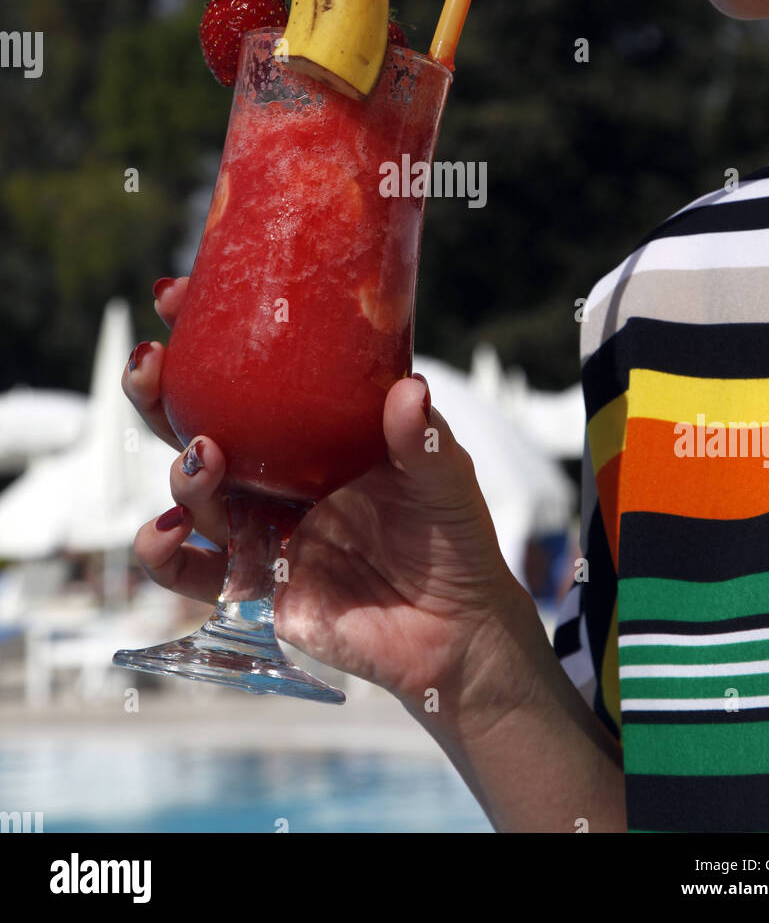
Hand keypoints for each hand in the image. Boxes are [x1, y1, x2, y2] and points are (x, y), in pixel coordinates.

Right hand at [123, 278, 533, 710]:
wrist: (456, 631)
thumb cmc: (453, 539)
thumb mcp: (445, 478)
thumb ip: (423, 440)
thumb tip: (409, 390)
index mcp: (313, 434)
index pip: (250, 375)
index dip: (205, 336)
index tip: (175, 297)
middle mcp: (278, 476)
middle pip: (198, 424)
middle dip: (160, 392)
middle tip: (152, 365)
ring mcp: (262, 529)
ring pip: (193, 492)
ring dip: (183, 472)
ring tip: (205, 457)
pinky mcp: (255, 586)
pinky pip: (193, 572)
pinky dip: (164, 555)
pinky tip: (165, 535)